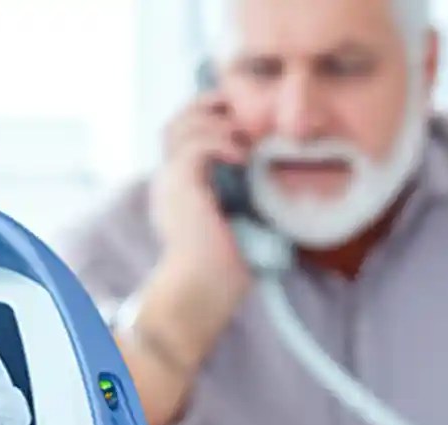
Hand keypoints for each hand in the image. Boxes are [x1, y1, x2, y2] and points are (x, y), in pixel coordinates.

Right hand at [138, 93, 253, 373]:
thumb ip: (246, 196)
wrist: (202, 292)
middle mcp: (169, 179)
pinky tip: (242, 156)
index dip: (211, 118)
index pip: (184, 134)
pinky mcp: (180, 185)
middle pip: (177, 120)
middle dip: (210, 108)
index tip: (245, 120)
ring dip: (217, 122)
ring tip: (245, 137)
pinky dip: (221, 142)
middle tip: (245, 112)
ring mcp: (170, 181)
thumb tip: (279, 180)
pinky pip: (196, 145)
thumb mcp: (239, 221)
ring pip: (182, 124)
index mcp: (180, 188)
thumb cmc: (223, 270)